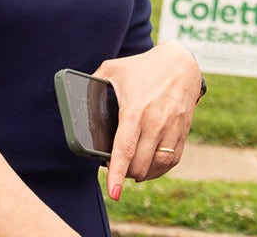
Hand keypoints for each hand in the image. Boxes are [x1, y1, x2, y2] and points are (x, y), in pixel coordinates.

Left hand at [93, 41, 201, 200]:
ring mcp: (172, 127)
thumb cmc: (142, 67)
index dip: (117, 172)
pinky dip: (159, 170)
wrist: (180, 64)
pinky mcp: (182, 131)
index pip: (125, 147)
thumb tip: (74, 98)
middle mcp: (155, 121)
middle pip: (140, 163)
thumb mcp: (113, 69)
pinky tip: (148, 168)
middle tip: (116, 171)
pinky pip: (172, 161)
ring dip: (142, 174)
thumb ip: (93, 84)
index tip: (113, 192)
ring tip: (131, 172)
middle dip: (125, 174)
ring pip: (157, 165)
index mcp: (135, 108)